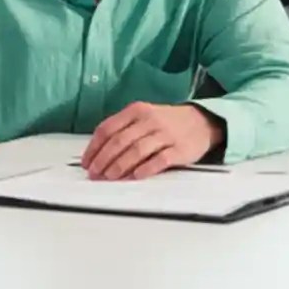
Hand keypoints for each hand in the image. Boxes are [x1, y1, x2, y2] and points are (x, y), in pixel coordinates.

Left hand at [81, 103, 223, 180]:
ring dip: (119, 166)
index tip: (86, 162)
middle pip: (119, 141)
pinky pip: (159, 160)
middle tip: (94, 174)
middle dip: (103, 160)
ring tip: (109, 178)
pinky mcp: (179, 149)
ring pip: (136, 151)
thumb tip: (98, 154)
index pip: (107, 128)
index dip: (94, 148)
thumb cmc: (167, 123)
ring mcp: (165, 134)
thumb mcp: (144, 117)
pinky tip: (135, 176)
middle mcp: (150, 120)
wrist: (202, 121)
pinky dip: (145, 169)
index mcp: (136, 110)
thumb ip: (123, 130)